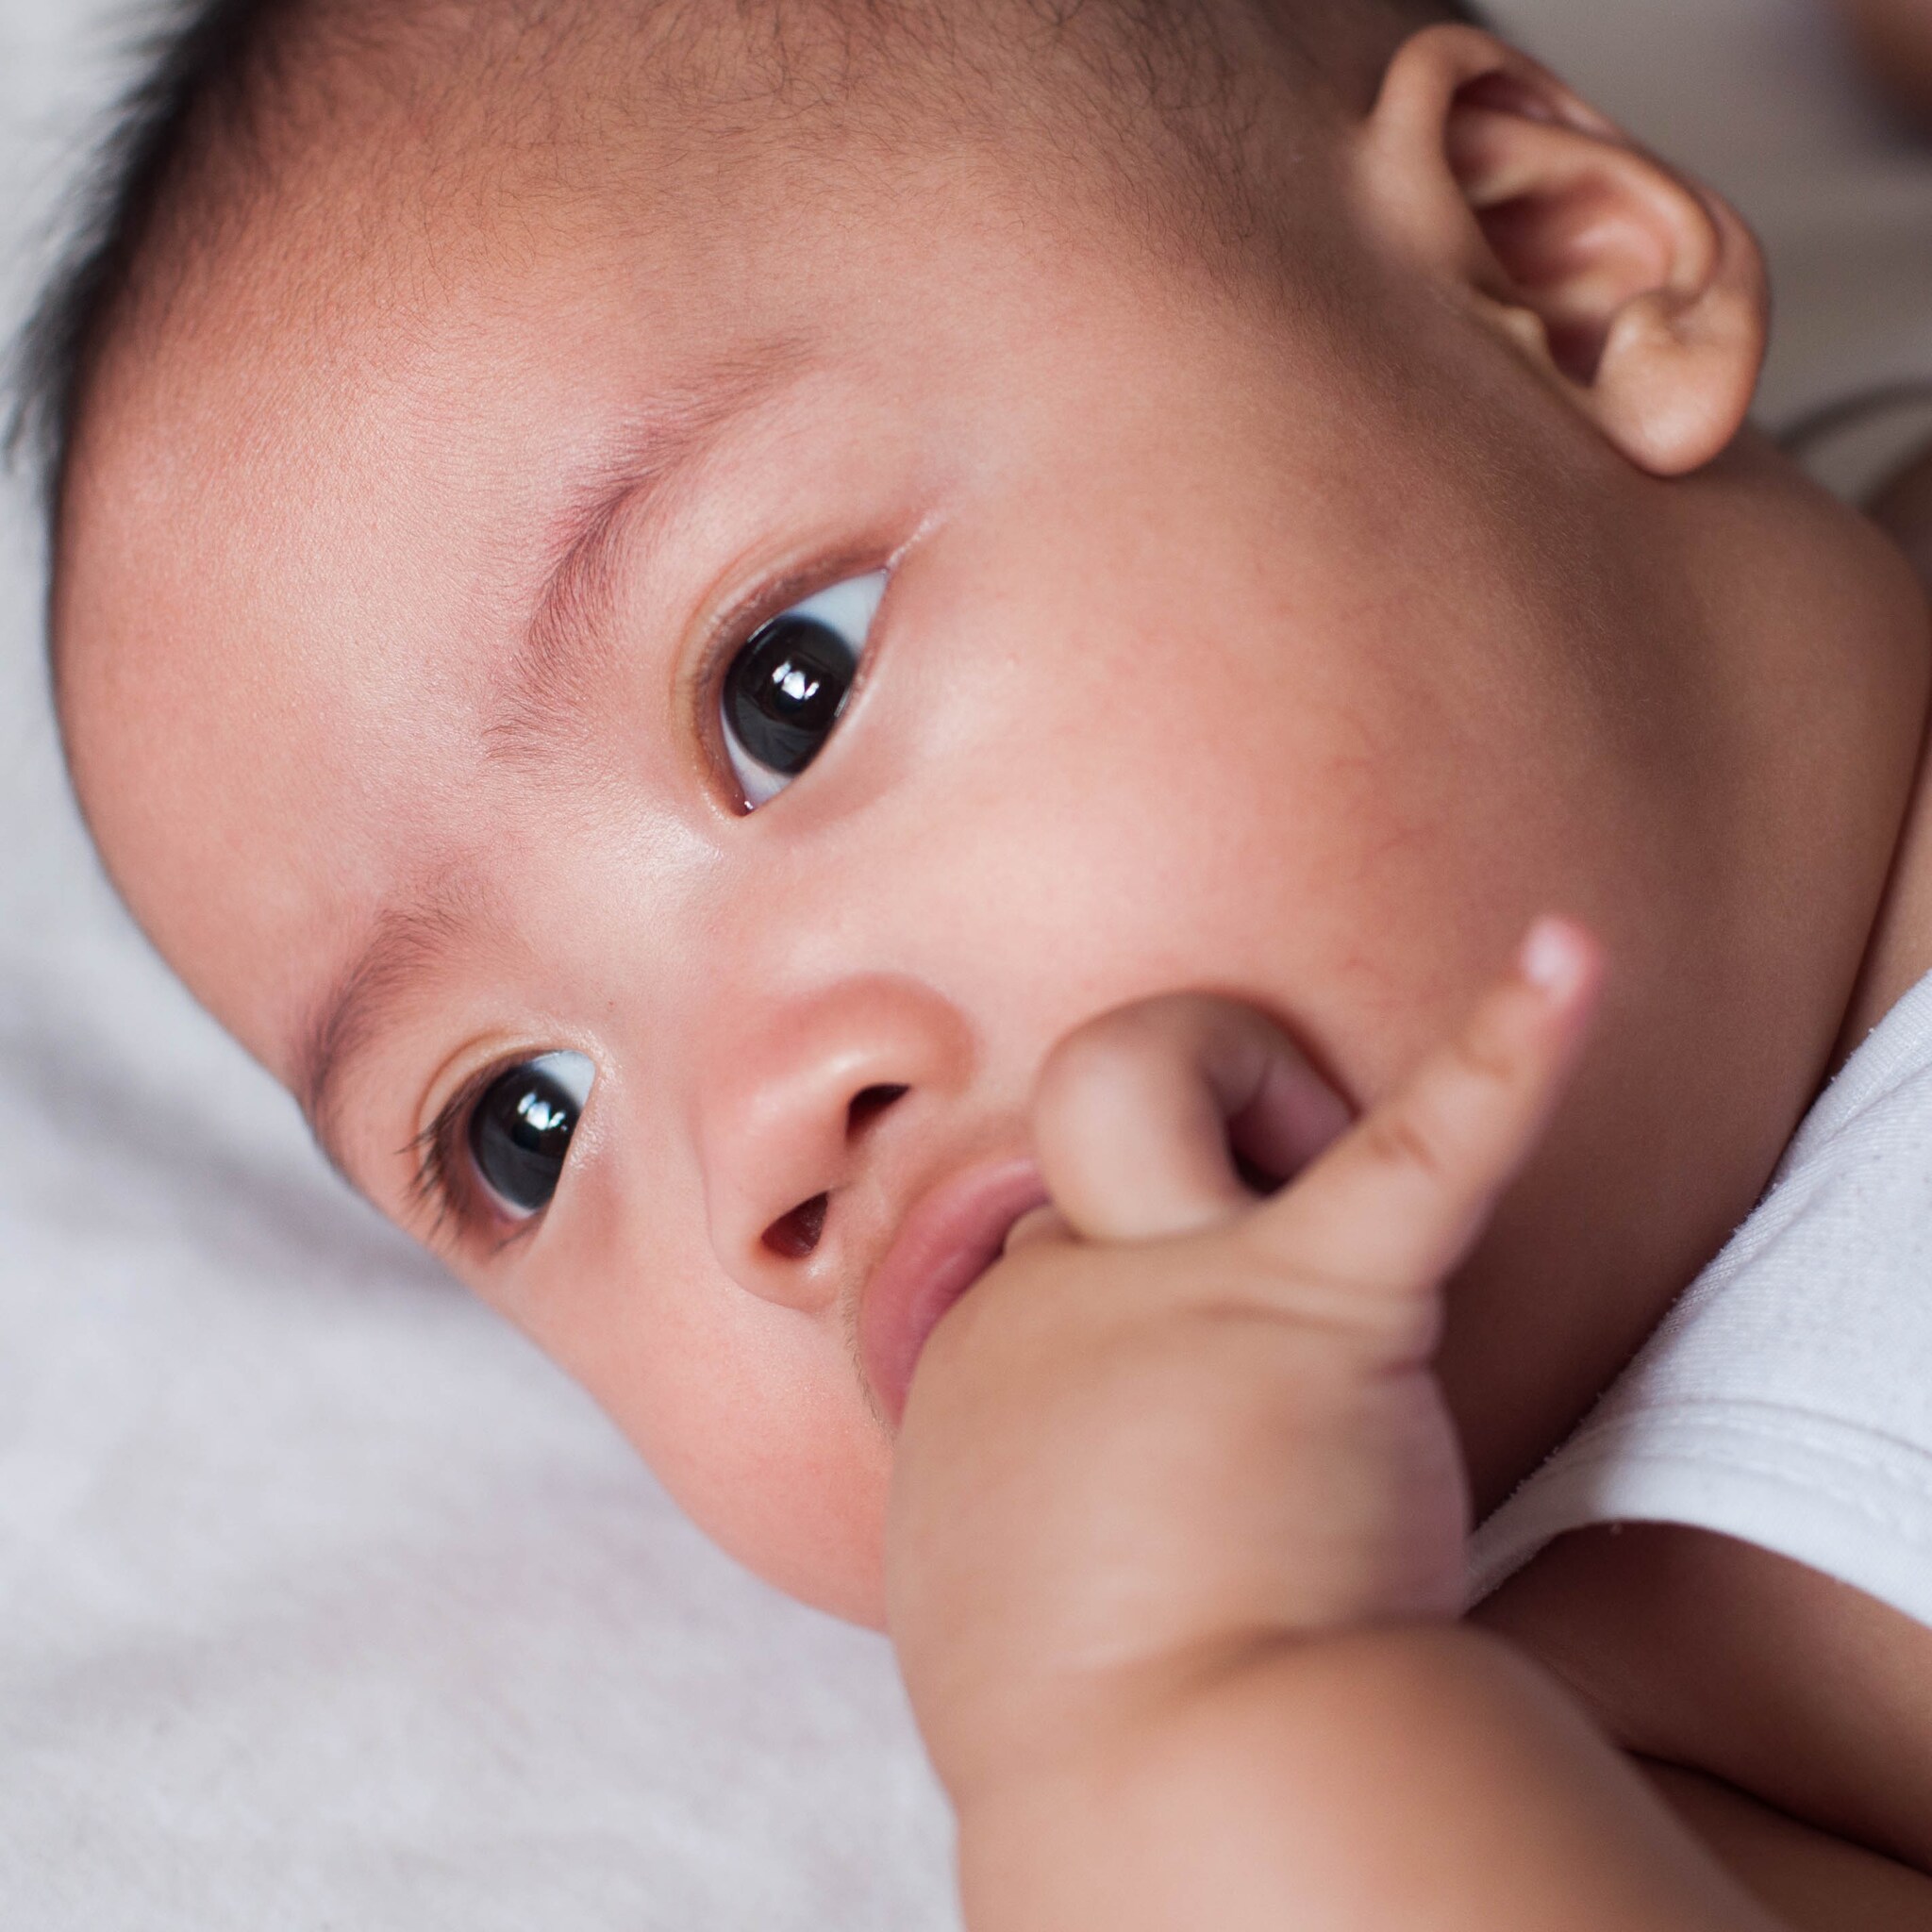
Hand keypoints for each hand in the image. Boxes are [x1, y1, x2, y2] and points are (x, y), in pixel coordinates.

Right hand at [885, 919, 1602, 1805]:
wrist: (1189, 1805)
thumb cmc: (1100, 1730)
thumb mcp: (987, 1600)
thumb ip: (1006, 1503)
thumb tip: (1042, 1488)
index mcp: (972, 1374)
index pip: (1042, 1239)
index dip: (1120, 1284)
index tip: (1177, 1430)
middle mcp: (1034, 1303)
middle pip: (1091, 1130)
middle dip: (1174, 1171)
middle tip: (1255, 1358)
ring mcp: (1157, 1288)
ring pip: (1154, 1073)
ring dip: (1231, 1101)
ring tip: (1302, 1240)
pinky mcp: (1312, 1300)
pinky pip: (1420, 1145)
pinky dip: (1508, 1049)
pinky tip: (1572, 958)